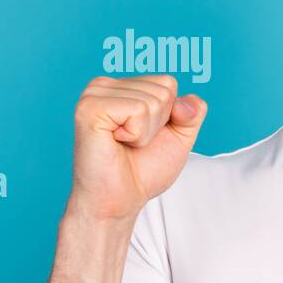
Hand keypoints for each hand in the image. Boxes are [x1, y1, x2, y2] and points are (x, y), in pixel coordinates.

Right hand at [70, 74, 207, 222]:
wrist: (120, 199)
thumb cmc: (143, 170)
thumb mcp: (179, 138)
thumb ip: (192, 113)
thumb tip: (189, 100)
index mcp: (122, 87)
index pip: (168, 83)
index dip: (170, 116)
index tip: (145, 135)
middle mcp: (105, 85)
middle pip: (163, 90)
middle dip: (158, 124)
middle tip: (133, 142)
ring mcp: (94, 94)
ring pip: (153, 100)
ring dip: (146, 132)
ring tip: (123, 144)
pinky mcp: (89, 108)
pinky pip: (137, 110)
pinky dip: (136, 134)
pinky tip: (115, 142)